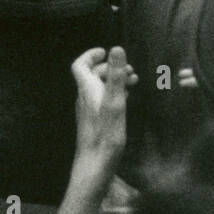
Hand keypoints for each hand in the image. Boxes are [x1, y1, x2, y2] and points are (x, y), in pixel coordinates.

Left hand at [71, 46, 134, 171]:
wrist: (95, 165)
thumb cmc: (106, 133)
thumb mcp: (114, 101)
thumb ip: (115, 75)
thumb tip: (116, 48)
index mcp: (86, 90)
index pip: (80, 65)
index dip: (90, 55)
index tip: (105, 51)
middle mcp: (84, 98)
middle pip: (92, 76)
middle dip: (110, 68)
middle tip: (130, 69)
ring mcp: (88, 111)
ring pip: (99, 88)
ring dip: (114, 81)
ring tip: (134, 81)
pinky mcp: (94, 122)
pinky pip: (102, 100)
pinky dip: (114, 94)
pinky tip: (126, 99)